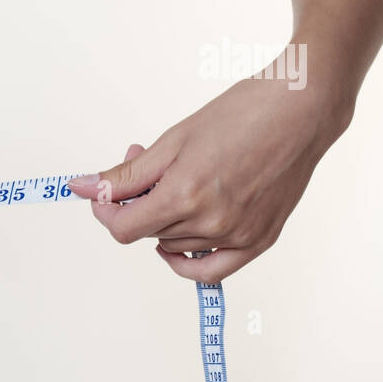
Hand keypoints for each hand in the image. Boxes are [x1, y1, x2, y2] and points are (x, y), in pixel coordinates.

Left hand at [65, 75, 349, 282]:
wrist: (301, 111)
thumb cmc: (240, 115)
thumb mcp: (171, 141)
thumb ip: (124, 176)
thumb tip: (80, 189)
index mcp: (185, 195)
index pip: (123, 229)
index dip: (106, 212)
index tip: (105, 195)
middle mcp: (212, 223)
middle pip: (148, 234)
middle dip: (139, 204)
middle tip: (149, 167)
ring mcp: (239, 236)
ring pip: (176, 246)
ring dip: (166, 222)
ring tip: (177, 182)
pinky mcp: (261, 240)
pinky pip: (212, 271)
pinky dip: (188, 262)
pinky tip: (179, 240)